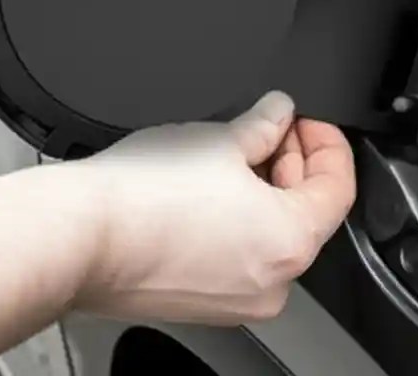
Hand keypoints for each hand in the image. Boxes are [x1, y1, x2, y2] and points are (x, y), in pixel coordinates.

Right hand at [68, 92, 355, 324]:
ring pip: (270, 237)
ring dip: (262, 192)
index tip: (308, 122)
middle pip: (305, 214)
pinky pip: (237, 258)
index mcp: (292, 243)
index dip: (327, 143)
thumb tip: (278, 114)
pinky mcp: (202, 303)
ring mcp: (237, 301)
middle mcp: (273, 284)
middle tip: (268, 128)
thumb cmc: (142, 197)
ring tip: (228, 154)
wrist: (79, 237)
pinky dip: (234, 223)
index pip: (338, 188)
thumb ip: (264, 123)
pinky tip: (206, 191)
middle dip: (290, 164)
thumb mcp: (219, 138)